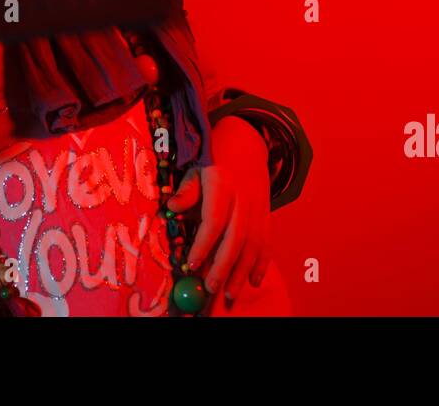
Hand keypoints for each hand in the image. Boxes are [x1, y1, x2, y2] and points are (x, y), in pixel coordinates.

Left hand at [166, 115, 270, 309]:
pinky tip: (254, 281)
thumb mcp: (195, 168)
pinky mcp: (267, 214)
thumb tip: (172, 207)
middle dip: (224, 267)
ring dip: (242, 272)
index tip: (190, 266)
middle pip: (236, 238)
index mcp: (222, 185)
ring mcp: (258, 208)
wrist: (246, 144)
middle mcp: (243, 199)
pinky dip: (262, 263)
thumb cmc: (212, 159)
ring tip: (231, 295)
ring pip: (253, 244)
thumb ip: (186, 190)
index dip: (203, 245)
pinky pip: (266, 241)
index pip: (214, 220)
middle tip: (210, 289)